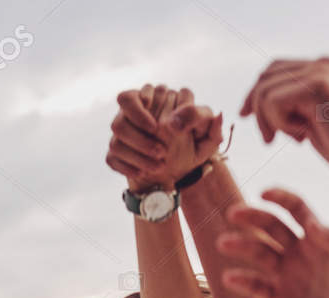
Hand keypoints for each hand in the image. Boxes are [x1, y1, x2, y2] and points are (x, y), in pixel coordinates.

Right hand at [107, 85, 223, 189]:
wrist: (174, 176)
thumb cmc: (191, 152)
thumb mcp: (206, 142)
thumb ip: (213, 126)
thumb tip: (216, 115)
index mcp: (159, 98)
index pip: (147, 91)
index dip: (153, 106)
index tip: (165, 128)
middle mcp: (137, 109)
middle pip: (125, 105)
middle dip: (144, 130)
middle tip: (162, 151)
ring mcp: (123, 128)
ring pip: (117, 127)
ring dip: (137, 148)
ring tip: (158, 165)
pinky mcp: (115, 150)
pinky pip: (113, 153)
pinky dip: (127, 165)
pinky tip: (143, 174)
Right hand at [216, 188, 328, 297]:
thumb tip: (313, 224)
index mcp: (321, 240)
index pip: (296, 210)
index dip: (280, 198)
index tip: (263, 193)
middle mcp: (302, 255)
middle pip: (271, 227)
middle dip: (252, 218)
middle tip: (233, 214)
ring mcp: (290, 279)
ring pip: (259, 254)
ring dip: (241, 246)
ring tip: (225, 243)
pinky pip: (257, 288)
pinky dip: (242, 281)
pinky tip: (230, 277)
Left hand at [240, 58, 328, 184]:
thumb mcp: (315, 120)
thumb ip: (295, 105)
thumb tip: (263, 101)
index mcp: (324, 68)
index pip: (274, 69)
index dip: (256, 93)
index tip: (247, 116)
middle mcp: (323, 63)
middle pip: (266, 76)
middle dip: (258, 109)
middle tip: (269, 139)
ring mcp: (321, 71)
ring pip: (266, 91)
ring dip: (271, 121)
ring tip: (295, 138)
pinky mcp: (318, 86)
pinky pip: (274, 102)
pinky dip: (280, 124)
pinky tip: (302, 136)